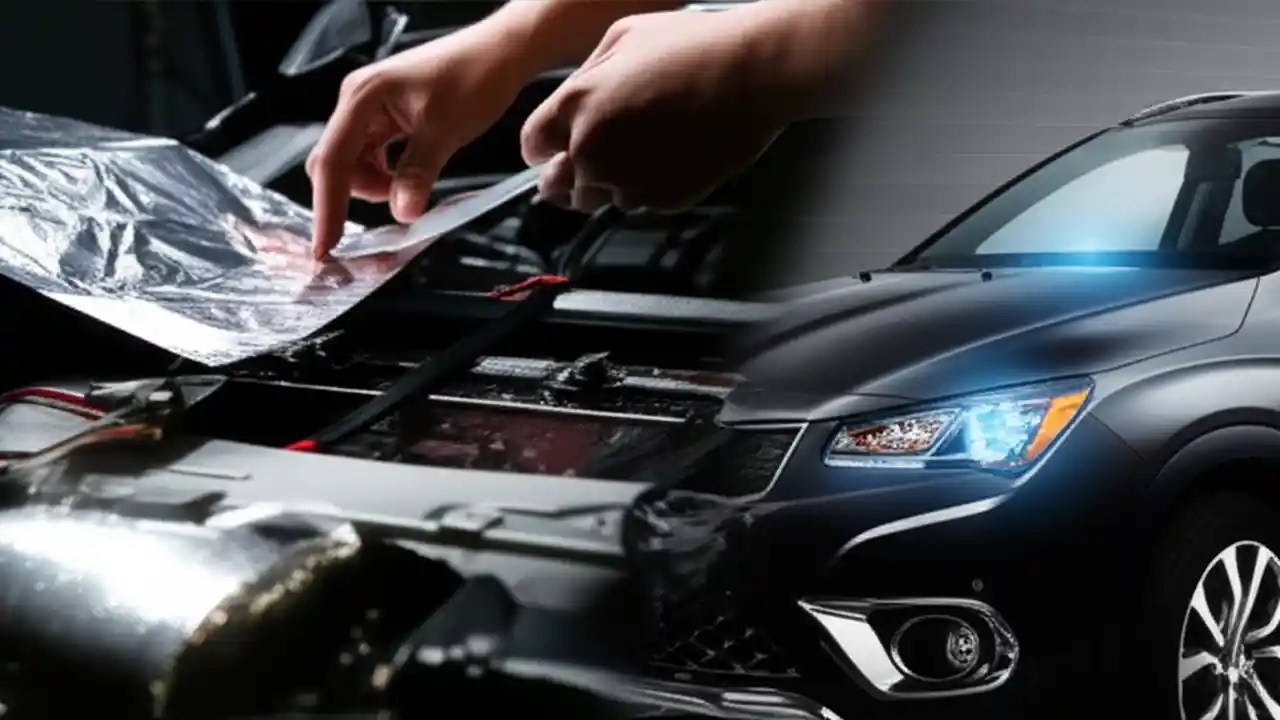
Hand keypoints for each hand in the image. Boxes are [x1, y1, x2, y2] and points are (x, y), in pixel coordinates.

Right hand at [306, 26, 530, 258]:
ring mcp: (371, 110)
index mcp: (362, 97)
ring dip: (374, 186)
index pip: (333, 160)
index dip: (327, 207)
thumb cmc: (474, 77)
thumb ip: (417, 174)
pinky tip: (408, 182)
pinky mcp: (387, 118)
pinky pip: (373, 156)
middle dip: (353, 195)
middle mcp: (358, 101)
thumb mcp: (445, 133)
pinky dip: (386, 176)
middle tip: (383, 220)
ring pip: (354, 163)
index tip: (325, 247)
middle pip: (335, 162)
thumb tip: (401, 214)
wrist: (500, 54)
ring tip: (410, 190)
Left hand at [520, 10, 787, 213]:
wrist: (753, 74)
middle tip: (600, 157)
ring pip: (603, 199)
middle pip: (562, 187)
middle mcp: (593, 152)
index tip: (554, 150)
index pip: (533, 146)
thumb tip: (574, 98)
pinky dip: (652, 186)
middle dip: (574, 175)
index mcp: (576, 107)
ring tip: (647, 149)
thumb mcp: (623, 36)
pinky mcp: (662, 200)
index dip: (544, 147)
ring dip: (614, 183)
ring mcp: (627, 182)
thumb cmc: (695, 47)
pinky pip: (643, 202)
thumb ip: (586, 76)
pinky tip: (674, 154)